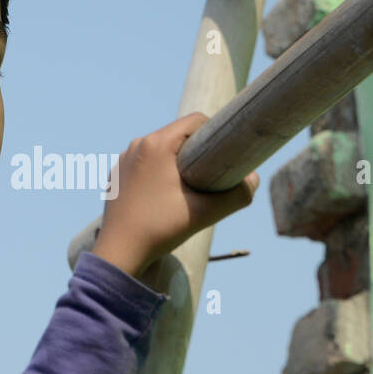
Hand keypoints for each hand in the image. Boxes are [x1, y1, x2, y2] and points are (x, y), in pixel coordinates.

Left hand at [90, 112, 258, 277]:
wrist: (119, 253)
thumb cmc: (160, 229)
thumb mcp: (205, 213)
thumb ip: (236, 196)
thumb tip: (255, 180)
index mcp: (157, 144)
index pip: (196, 121)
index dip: (217, 131)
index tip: (227, 153)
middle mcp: (138, 145)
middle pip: (178, 135)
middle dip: (198, 150)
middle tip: (212, 174)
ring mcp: (124, 159)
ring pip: (161, 149)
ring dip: (178, 161)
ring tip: (190, 187)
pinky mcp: (117, 174)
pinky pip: (145, 163)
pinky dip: (159, 172)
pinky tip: (166, 194)